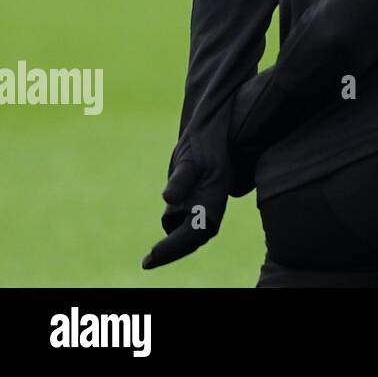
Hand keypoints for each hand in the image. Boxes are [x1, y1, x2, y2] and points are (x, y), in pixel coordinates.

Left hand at [141, 138, 230, 269]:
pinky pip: (187, 227)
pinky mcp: (200, 203)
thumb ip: (181, 179)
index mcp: (213, 201)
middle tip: (146, 263)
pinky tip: (163, 245)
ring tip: (153, 258)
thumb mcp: (189, 159)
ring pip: (190, 236)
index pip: (192, 233)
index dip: (172, 247)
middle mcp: (212, 208)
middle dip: (172, 253)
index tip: (151, 257)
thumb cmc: (202, 144)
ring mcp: (207, 207)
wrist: (211, 132)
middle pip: (192, 240)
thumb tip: (167, 197)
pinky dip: (176, 238)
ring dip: (175, 247)